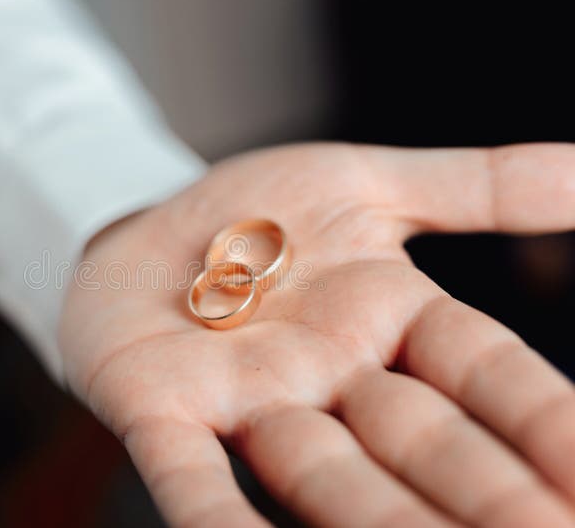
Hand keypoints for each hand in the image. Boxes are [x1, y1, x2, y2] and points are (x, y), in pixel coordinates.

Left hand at [60, 143, 574, 526]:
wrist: (142, 228)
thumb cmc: (255, 213)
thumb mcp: (365, 184)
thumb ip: (477, 185)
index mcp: (391, 319)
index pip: (488, 373)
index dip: (543, 419)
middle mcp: (332, 377)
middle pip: (423, 442)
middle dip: (484, 495)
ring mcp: (248, 402)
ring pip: (326, 477)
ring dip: (381, 524)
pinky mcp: (163, 412)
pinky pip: (195, 481)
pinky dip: (219, 525)